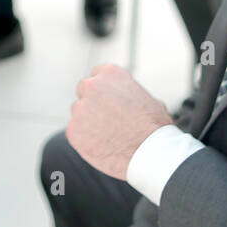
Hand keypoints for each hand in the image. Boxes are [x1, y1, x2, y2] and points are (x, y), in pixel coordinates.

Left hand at [66, 64, 173, 180]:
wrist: (150, 152)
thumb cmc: (154, 128)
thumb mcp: (149, 99)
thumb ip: (131, 95)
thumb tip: (131, 100)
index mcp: (110, 74)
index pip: (97, 74)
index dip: (103, 89)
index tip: (107, 99)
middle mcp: (92, 86)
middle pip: (83, 91)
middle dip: (92, 103)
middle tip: (105, 118)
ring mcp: (80, 108)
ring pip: (78, 113)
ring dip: (88, 122)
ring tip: (108, 135)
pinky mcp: (73, 130)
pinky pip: (75, 132)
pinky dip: (85, 139)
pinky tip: (102, 145)